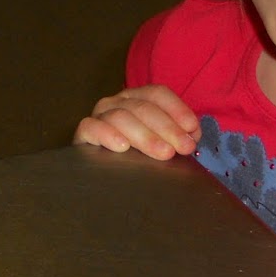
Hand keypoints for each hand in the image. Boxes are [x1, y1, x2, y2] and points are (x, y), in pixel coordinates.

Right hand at [74, 85, 199, 158]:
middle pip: (142, 106)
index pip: (156, 93)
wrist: (110, 183)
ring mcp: (99, 116)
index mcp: (138, 100)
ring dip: (145, 135)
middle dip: (167, 127)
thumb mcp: (164, 145)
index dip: (176, 108)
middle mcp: (117, 103)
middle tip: (183, 148)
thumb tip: (191, 136)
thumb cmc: (142, 160)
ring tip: (163, 153)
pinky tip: (122, 147)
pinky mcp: (83, 134)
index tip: (192, 129)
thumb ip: (178, 137)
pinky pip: (90, 127)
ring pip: (120, 116)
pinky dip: (106, 134)